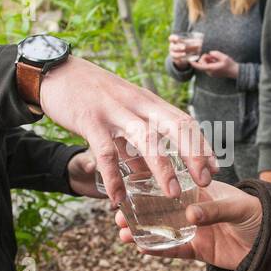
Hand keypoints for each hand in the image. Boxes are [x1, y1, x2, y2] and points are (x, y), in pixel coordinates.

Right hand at [39, 55, 217, 204]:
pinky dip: (114, 177)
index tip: (214, 168)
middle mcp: (137, 103)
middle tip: (205, 181)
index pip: (184, 120)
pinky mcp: (90, 120)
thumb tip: (152, 170)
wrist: (56, 72)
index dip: (201, 144)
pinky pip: (105, 152)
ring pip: (146, 138)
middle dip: (194, 154)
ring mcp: (114, 111)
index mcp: (148, 101)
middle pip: (175, 126)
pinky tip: (118, 198)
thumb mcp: (124, 109)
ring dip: (163, 167)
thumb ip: (138, 137)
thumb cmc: (93, 94)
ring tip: (173, 193)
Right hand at [113, 179, 261, 270]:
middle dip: (138, 210)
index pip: (172, 182)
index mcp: (202, 190)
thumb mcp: (239, 209)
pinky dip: (159, 249)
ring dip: (142, 231)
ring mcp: (196, 229)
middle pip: (160, 207)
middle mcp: (195, 208)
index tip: (127, 184)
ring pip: (162, 229)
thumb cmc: (262, 216)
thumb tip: (189, 216)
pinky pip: (175, 249)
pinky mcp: (200, 250)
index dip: (150, 184)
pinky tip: (141, 248)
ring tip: (122, 233)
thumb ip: (215, 211)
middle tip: (117, 214)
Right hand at [168, 34, 192, 69]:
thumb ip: (192, 42)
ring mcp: (172, 54)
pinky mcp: (175, 60)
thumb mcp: (188, 42)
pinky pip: (176, 60)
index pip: (171, 38)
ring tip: (184, 54)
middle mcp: (172, 47)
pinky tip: (185, 60)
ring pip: (173, 54)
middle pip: (173, 47)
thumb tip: (201, 42)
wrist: (183, 54)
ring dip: (179, 54)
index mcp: (174, 41)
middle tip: (184, 47)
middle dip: (178, 47)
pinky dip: (180, 60)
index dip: (173, 38)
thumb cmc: (186, 44)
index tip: (178, 38)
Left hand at [193, 50, 236, 78]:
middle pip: (202, 63)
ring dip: (208, 59)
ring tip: (215, 58)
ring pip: (204, 64)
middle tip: (212, 55)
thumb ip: (216, 54)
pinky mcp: (212, 72)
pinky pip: (207, 66)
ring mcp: (210, 73)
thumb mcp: (224, 57)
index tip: (189, 60)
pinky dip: (210, 62)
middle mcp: (210, 72)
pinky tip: (216, 61)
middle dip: (204, 58)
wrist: (234, 72)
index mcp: (212, 69)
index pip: (200, 66)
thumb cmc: (230, 65)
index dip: (194, 63)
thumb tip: (210, 52)